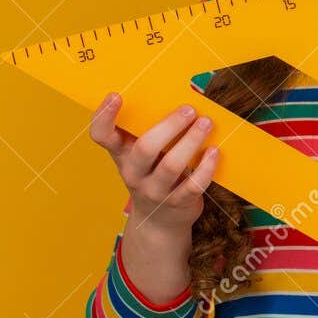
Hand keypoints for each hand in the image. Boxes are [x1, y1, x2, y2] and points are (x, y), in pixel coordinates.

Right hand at [88, 92, 218, 232]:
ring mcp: (154, 190)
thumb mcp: (143, 156)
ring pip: (171, 165)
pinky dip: (206, 167)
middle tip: (189, 109)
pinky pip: (193, 185)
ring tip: (206, 123)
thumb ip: (150, 132)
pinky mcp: (177, 203)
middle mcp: (133, 172)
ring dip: (191, 141)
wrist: (159, 222)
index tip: (116, 95)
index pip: (102, 136)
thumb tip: (178, 97)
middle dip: (169, 126)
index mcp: (122, 154)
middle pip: (145, 148)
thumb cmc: (153, 174)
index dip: (105, 117)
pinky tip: (215, 151)